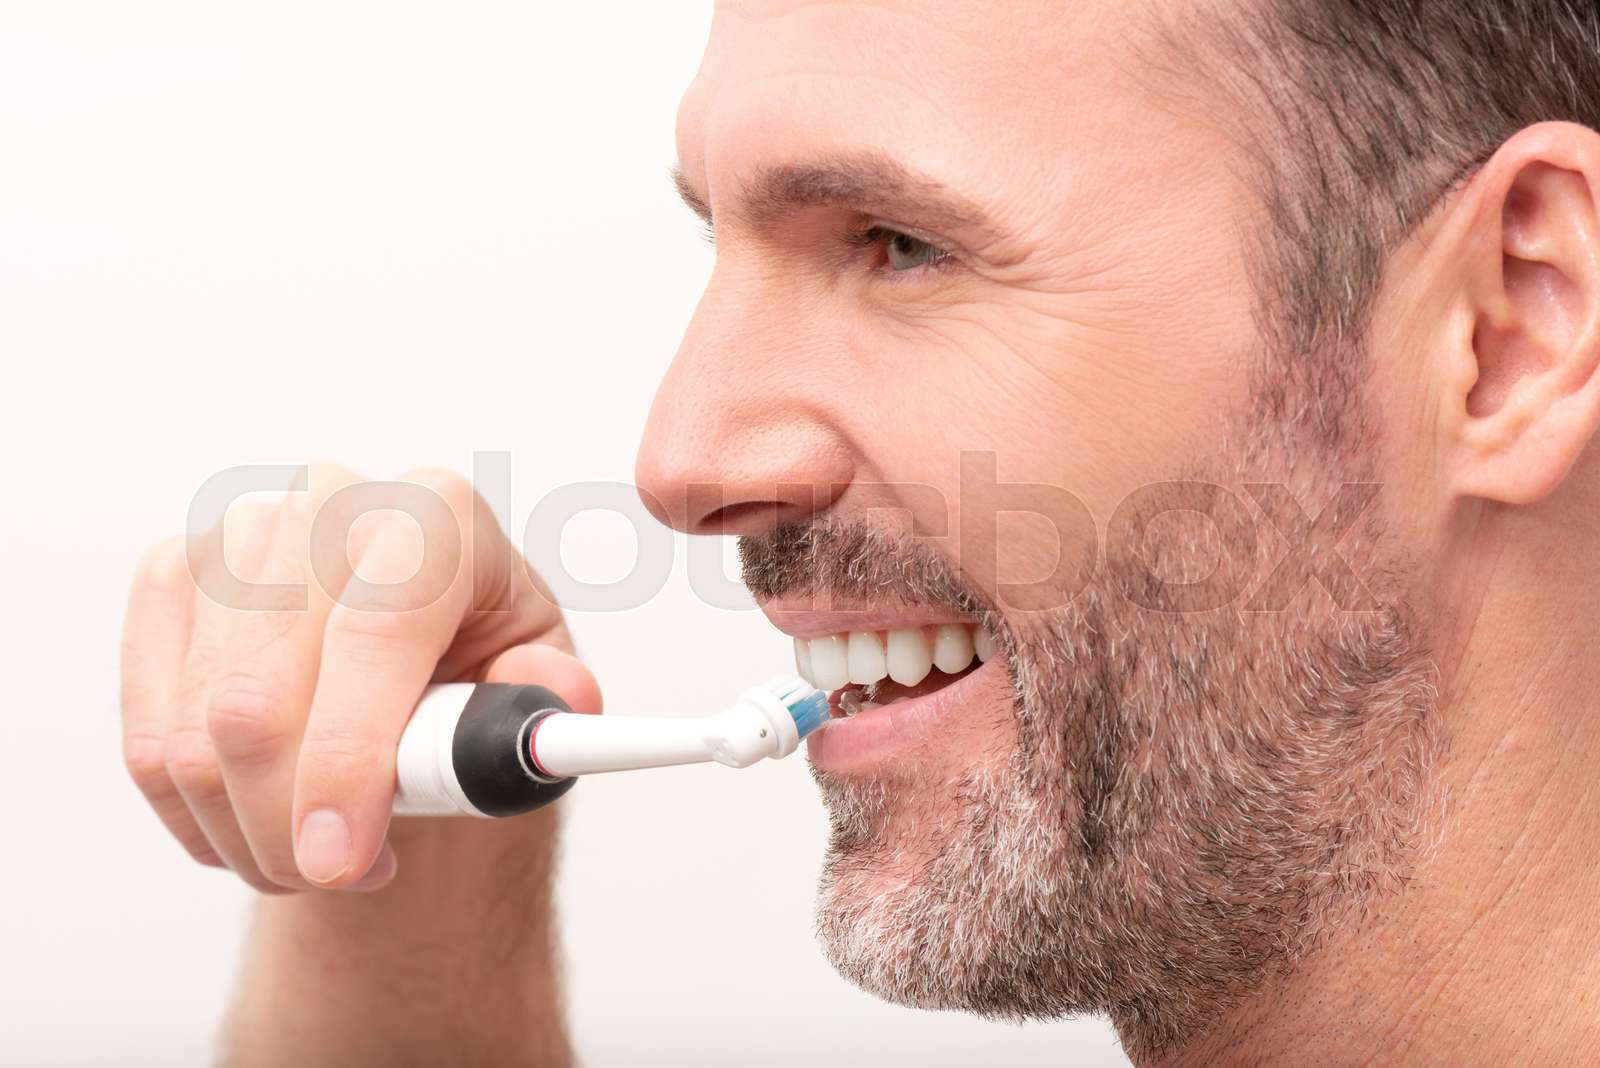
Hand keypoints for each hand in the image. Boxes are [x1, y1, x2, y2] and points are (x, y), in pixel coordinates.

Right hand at [119, 463, 601, 892]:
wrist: (414, 657)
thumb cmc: (483, 666)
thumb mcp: (538, 686)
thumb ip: (551, 700)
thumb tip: (552, 703)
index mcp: (438, 515)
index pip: (375, 634)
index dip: (350, 757)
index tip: (341, 858)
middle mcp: (331, 503)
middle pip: (262, 696)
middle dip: (288, 824)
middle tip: (337, 875)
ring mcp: (237, 538)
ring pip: (198, 732)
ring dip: (248, 833)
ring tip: (320, 854)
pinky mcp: (170, 581)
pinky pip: (151, 739)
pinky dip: (201, 815)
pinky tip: (262, 823)